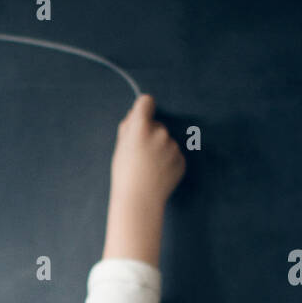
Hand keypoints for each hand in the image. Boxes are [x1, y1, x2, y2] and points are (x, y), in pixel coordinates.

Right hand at [109, 93, 185, 219]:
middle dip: (150, 134)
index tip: (142, 116)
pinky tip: (158, 174)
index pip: (146, 102)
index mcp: (141, 127)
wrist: (139, 200)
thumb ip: (128, 127)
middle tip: (140, 155)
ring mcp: (173, 147)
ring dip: (160, 149)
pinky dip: (168, 162)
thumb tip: (136, 113)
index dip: (143, 108)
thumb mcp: (120, 148)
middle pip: (157, 124)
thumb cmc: (125, 175)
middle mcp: (160, 133)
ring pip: (166, 141)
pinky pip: (174, 155)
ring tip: (149, 168)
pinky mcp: (181, 160)